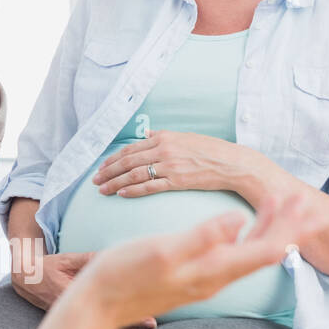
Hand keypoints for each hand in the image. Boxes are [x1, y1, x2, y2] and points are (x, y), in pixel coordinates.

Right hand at [11, 242, 155, 328]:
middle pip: (103, 319)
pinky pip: (96, 324)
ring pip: (101, 324)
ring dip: (124, 324)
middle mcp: (71, 309)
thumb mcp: (66, 260)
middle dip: (128, 322)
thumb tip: (110, 256)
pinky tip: (131, 325)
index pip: (97, 302)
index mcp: (68, 293)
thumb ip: (87, 259)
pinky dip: (114, 325)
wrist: (26, 280)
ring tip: (147, 325)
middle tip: (151, 323)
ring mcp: (72, 316)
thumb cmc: (47, 267)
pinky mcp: (74, 319)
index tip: (138, 310)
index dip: (119, 308)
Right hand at [64, 193, 322, 328]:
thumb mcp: (161, 250)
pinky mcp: (192, 276)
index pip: (266, 248)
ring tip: (276, 207)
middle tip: (300, 200)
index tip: (298, 200)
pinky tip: (235, 227)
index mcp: (212, 269)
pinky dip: (244, 236)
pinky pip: (231, 255)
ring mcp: (203, 279)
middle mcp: (215, 277)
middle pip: (263, 252)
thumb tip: (238, 219)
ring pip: (248, 253)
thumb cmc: (123, 275)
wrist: (98, 303)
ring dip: (267, 230)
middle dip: (286, 226)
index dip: (287, 224)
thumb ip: (201, 237)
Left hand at [92, 130, 245, 197]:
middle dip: (109, 172)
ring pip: (134, 175)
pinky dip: (133, 190)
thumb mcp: (185, 137)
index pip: (131, 149)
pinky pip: (150, 186)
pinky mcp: (178, 181)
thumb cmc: (211, 150)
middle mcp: (164, 150)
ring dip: (116, 183)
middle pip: (128, 161)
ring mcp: (170, 166)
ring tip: (103, 189)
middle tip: (95, 180)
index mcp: (164, 138)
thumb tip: (146, 135)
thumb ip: (163, 136)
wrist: (233, 164)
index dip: (113, 159)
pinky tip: (122, 194)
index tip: (102, 166)